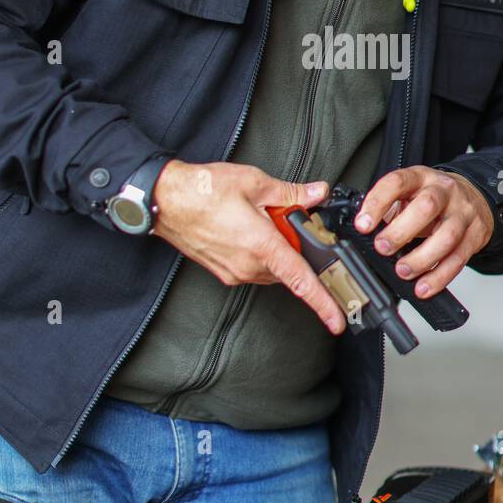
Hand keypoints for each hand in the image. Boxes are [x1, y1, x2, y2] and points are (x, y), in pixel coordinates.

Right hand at [151, 160, 346, 333]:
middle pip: (289, 267)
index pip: (301, 280)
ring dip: (275, 249)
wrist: (164, 201)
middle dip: (295, 248)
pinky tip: (247, 228)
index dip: (323, 302)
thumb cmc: (202, 191)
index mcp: (262, 245)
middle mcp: (249, 266)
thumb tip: (315, 194)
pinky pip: (254, 267)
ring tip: (259, 218)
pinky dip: (260, 251)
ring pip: (271, 268)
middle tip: (284, 218)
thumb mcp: (254, 182)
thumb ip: (290, 193)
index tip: (338, 320)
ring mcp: (234, 272)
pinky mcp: (224, 272)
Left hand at [353, 166, 494, 298]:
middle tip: (383, 248)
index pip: (397, 182)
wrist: (474, 197)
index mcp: (421, 177)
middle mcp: (445, 191)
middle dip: (401, 231)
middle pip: (426, 206)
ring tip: (403, 271)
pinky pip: (459, 258)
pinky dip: (440, 276)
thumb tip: (365, 233)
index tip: (363, 225)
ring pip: (447, 235)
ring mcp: (463, 212)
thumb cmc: (434, 199)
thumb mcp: (410, 194)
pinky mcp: (476, 234)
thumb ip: (389, 209)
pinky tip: (424, 286)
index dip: (377, 202)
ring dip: (422, 258)